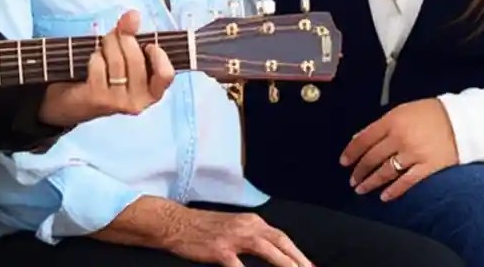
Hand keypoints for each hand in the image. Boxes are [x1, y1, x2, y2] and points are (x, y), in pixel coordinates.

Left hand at [37, 10, 173, 127]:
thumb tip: (133, 15)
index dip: (158, 55)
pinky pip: (99, 66)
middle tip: (115, 34)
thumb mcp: (125, 54)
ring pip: (116, 61)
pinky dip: (95, 57)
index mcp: (153, 92)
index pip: (166, 74)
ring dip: (107, 45)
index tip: (147, 45)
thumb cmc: (108, 73)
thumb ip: (132, 34)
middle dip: (123, 38)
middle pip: (136, 59)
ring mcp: (119, 103)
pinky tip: (94, 61)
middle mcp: (139, 102)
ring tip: (103, 44)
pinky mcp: (99, 99)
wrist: (76, 100)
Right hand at [162, 204, 312, 266]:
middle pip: (280, 242)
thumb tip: (270, 252)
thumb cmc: (202, 228)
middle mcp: (246, 226)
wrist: (174, 222)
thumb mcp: (232, 227)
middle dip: (299, 259)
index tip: (310, 266)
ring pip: (267, 250)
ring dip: (285, 264)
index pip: (282, 237)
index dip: (298, 253)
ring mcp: (233, 237)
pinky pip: (239, 266)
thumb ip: (251, 237)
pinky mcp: (220, 249)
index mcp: (251, 221)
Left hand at [340, 98, 458, 201]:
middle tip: (352, 180)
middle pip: (372, 158)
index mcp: (392, 121)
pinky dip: (394, 191)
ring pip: (386, 172)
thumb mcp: (402, 111)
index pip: (364, 139)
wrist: (464, 122)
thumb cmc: (431, 114)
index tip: (344, 162)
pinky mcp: (429, 168)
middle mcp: (400, 138)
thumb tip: (359, 138)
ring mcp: (414, 154)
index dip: (351, 152)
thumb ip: (381, 125)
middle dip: (359, 171)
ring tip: (361, 189)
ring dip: (371, 182)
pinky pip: (407, 182)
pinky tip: (384, 197)